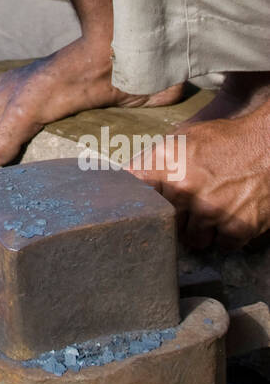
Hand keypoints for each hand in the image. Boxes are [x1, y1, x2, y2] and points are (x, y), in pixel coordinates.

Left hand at [127, 107, 269, 249]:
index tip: (134, 208)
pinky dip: (226, 236)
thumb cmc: (226, 140)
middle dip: (171, 218)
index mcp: (165, 163)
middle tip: (185, 208)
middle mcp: (184, 188)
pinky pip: (221, 246)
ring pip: (191, 239)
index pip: (133, 192)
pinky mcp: (236, 227)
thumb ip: (154, 160)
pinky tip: (231, 216)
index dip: (134, 202)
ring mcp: (210, 211)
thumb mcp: (183, 138)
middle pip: (161, 222)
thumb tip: (127, 180)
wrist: (269, 145)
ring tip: (211, 210)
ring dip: (200, 231)